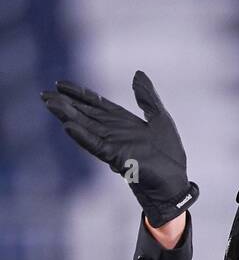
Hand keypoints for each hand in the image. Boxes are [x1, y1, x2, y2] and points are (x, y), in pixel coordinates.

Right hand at [41, 71, 197, 228]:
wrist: (174, 185)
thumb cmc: (169, 156)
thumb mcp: (160, 119)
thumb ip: (147, 98)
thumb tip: (137, 74)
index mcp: (123, 121)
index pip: (96, 104)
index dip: (79, 93)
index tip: (59, 83)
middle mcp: (115, 132)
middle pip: (85, 114)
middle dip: (65, 104)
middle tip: (44, 95)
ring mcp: (114, 145)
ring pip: (86, 127)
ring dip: (68, 116)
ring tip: (50, 105)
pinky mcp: (117, 158)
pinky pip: (96, 146)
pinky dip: (83, 137)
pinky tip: (68, 126)